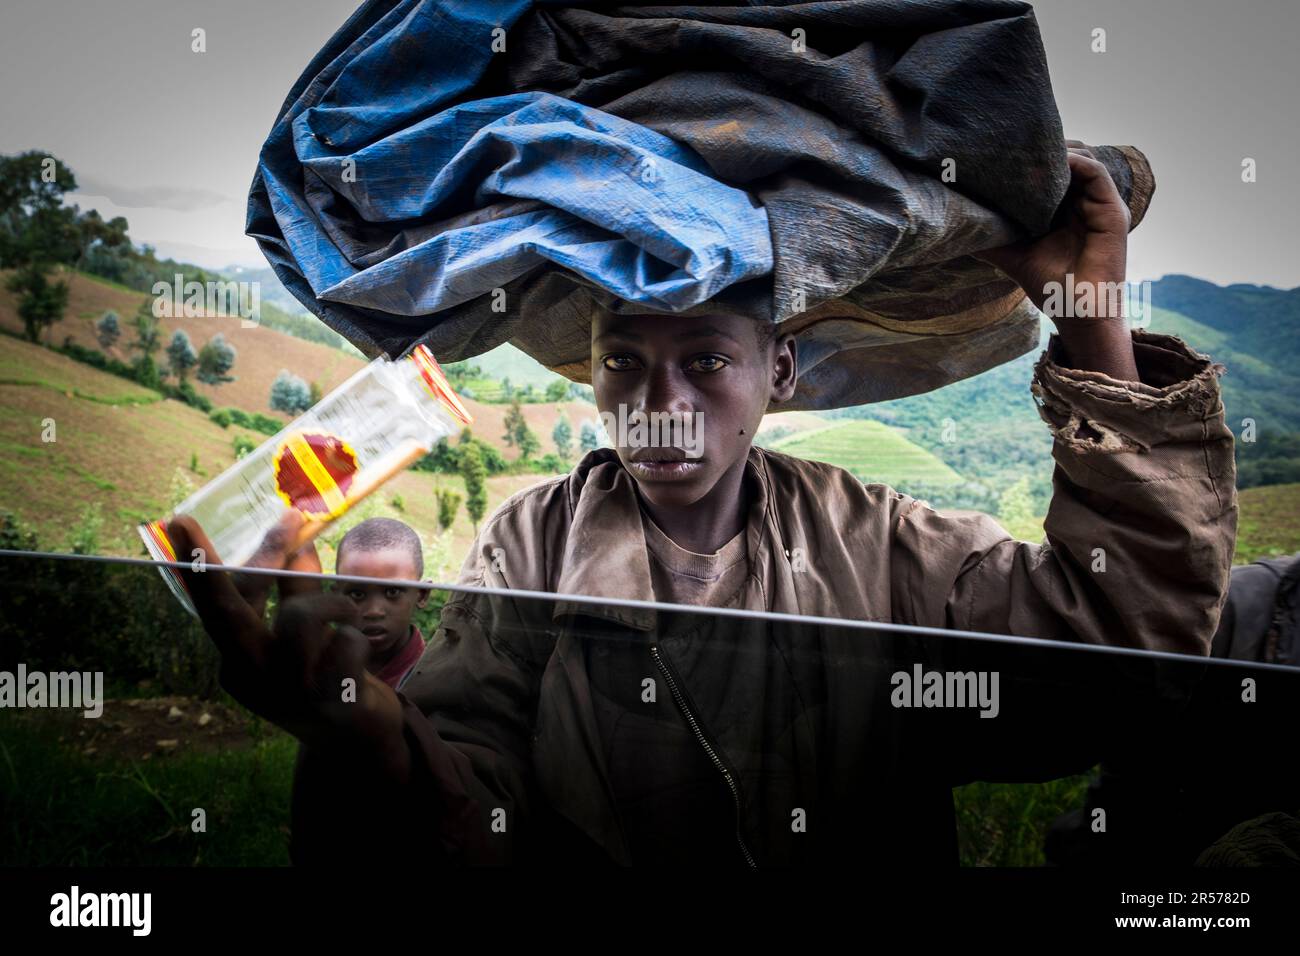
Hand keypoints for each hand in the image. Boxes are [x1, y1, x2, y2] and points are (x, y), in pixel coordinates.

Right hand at [166, 511, 408, 777]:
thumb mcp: (304, 635)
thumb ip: (295, 591)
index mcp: (236, 663)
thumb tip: (297, 539)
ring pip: (300, 617)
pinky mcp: (328, 701)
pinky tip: (357, 657)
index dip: (199, 565)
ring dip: (331, 602)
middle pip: (230, 614)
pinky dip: (355, 636)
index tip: (181, 521)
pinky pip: (345, 641)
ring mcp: (287, 693)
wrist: (356, 740)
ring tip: (344, 615)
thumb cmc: (325, 675)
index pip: (213, 607)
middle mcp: (251, 679)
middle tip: (266, 516)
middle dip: (234, 564)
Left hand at [974, 140, 1138, 379]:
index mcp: (1065, 208)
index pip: (1051, 171)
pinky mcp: (1112, 210)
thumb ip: (991, 239)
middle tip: (1008, 144)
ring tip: (1026, 149)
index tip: (1000, 151)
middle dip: (1041, 149)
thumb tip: (955, 228)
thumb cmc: (1050, 286)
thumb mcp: (1013, 255)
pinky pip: (1096, 173)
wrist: (1078, 313)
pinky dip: (1075, 162)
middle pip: (1066, 160)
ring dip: (1056, 151)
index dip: (1030, 159)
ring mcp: (1099, 204)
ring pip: (1082, 159)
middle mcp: (1083, 202)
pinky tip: (1051, 163)